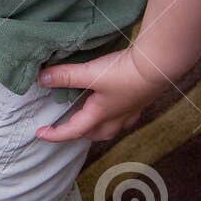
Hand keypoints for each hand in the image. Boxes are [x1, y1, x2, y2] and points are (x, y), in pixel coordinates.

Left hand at [34, 45, 167, 141]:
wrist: (160, 65)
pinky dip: (116, 114)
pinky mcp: (142, 100)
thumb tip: (41, 78)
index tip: (39, 133)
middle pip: (95, 134)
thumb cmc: (125, 72)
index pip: (73, 131)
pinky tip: (116, 103)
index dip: (54, 134)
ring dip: (99, 127)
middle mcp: (117, 117)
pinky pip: (126, 115)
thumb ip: (65, 76)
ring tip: (90, 117)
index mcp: (100, 115)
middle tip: (67, 127)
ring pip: (113, 127)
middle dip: (80, 134)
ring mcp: (132, 110)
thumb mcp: (91, 73)